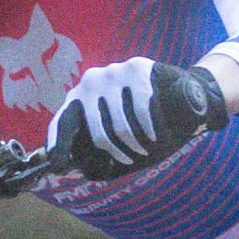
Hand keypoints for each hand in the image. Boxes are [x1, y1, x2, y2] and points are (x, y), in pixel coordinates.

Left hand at [46, 58, 229, 179]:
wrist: (179, 90)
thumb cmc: (140, 117)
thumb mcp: (114, 128)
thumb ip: (95, 142)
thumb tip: (77, 169)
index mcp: (78, 97)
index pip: (62, 123)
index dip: (58, 146)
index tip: (58, 168)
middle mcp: (90, 81)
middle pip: (99, 134)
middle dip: (118, 152)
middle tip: (131, 159)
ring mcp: (113, 72)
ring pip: (122, 126)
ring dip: (137, 144)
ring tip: (148, 148)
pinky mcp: (136, 69)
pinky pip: (142, 111)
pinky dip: (152, 130)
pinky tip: (158, 136)